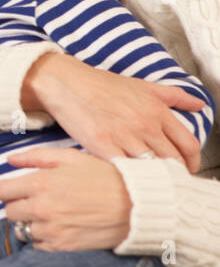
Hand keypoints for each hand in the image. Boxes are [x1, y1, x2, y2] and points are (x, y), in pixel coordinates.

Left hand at [0, 147, 132, 250]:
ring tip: (51, 213)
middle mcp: (41, 208)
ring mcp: (51, 229)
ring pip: (22, 229)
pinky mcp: (62, 246)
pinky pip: (37, 244)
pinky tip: (59, 226)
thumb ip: (35, 157)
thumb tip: (9, 160)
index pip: (0, 192)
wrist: (136, 205)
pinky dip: (43, 237)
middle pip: (9, 212)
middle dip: (19, 205)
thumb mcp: (70, 157)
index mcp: (40, 183)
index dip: (7, 189)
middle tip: (37, 200)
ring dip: (32, 222)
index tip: (16, 189)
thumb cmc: (104, 176)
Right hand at [23, 53, 205, 172]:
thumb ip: (173, 96)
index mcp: (157, 110)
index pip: (188, 144)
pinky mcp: (102, 146)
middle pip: (172, 160)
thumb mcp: (142, 85)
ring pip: (150, 167)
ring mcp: (124, 136)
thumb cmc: (101, 85)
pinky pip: (124, 169)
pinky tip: (126, 179)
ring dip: (151, 178)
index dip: (192, 162)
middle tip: (169, 182)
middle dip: (174, 174)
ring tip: (148, 183)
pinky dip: (128, 177)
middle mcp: (145, 124)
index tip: (187, 170)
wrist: (66, 84)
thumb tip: (199, 105)